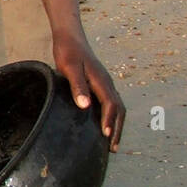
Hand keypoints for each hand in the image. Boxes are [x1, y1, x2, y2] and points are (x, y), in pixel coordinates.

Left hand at [53, 34, 124, 150]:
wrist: (70, 37)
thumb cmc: (68, 52)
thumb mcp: (69, 68)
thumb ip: (77, 86)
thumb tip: (85, 106)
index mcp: (101, 81)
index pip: (110, 105)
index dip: (109, 121)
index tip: (107, 136)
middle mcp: (107, 83)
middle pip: (118, 109)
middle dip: (118, 129)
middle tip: (113, 148)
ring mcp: (105, 83)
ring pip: (117, 107)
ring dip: (117, 125)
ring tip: (112, 142)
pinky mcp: (100, 84)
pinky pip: (111, 103)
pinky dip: (112, 117)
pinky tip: (105, 125)